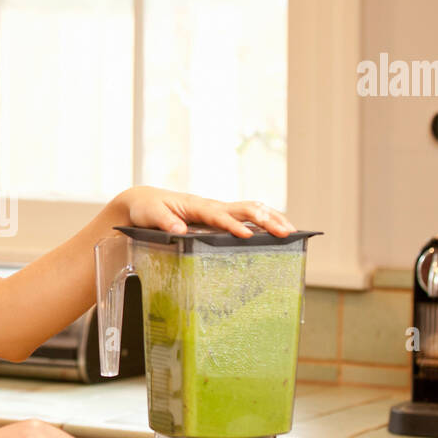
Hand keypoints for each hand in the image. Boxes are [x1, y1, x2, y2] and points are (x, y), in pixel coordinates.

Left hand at [117, 186, 294, 238]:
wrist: (146, 201)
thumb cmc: (148, 208)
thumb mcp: (150, 215)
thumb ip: (164, 222)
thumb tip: (179, 231)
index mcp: (196, 206)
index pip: (219, 216)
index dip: (233, 225)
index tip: (247, 236)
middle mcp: (211, 205)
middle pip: (244, 209)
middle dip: (266, 219)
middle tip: (285, 232)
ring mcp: (218, 209)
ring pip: (250, 209)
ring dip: (272, 217)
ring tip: (292, 230)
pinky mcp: (220, 215)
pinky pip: (246, 215)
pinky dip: (265, 219)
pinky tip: (278, 229)